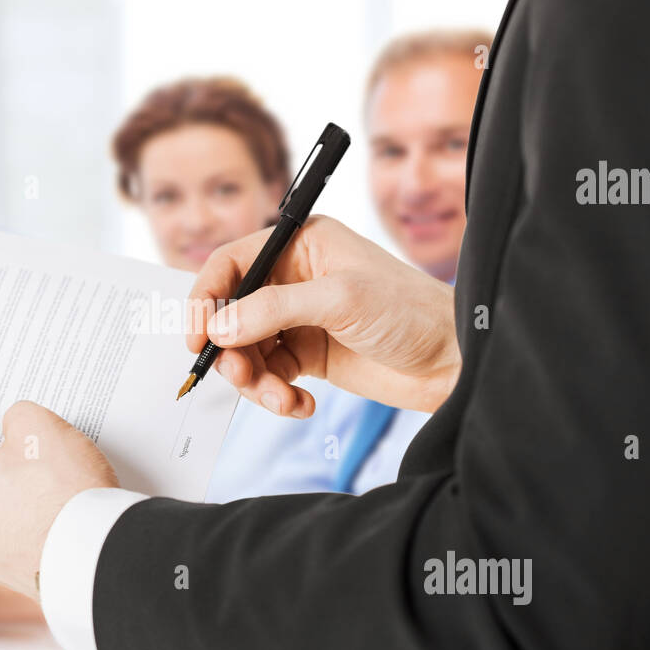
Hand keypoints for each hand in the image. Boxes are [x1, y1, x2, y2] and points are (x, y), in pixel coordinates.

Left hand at [0, 400, 118, 600]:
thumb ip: (16, 417)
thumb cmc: (62, 492)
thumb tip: (14, 428)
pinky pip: (10, 537)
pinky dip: (25, 522)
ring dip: (3, 493)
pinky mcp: (12, 573)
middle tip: (3, 437)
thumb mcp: (40, 426)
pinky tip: (54, 510)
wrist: (99, 559)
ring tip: (41, 476)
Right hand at [188, 215, 459, 415]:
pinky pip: (270, 376)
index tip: (196, 338)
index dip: (206, 298)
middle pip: (231, 313)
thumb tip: (218, 327)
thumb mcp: (340, 301)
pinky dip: (276, 395)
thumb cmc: (410, 312)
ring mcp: (299, 318)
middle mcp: (294, 277)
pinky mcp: (308, 354)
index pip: (231, 264)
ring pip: (247, 350)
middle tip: (242, 377)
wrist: (453, 361)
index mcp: (301, 244)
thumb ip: (274, 310)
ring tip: (281, 398)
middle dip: (232, 350)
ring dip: (255, 381)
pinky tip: (302, 405)